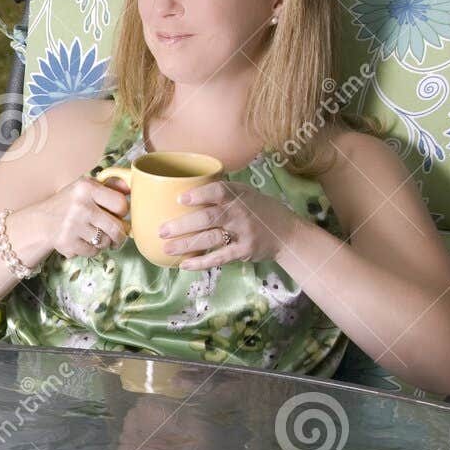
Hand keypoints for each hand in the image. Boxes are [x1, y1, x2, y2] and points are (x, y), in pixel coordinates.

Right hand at [29, 175, 130, 259]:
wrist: (41, 221)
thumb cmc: (69, 203)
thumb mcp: (86, 188)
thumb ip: (109, 186)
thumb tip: (131, 187)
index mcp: (86, 187)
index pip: (121, 204)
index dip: (123, 212)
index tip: (118, 214)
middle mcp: (80, 205)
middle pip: (117, 228)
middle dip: (120, 236)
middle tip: (117, 236)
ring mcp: (73, 225)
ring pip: (105, 242)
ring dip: (104, 243)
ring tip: (96, 237)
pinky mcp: (67, 242)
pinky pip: (92, 252)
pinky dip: (91, 250)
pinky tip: (84, 242)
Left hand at [157, 179, 305, 270]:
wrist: (287, 233)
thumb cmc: (258, 209)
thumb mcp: (245, 193)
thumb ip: (222, 191)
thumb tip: (186, 185)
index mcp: (239, 195)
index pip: (219, 191)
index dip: (200, 194)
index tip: (180, 199)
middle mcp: (241, 213)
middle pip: (209, 218)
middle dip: (183, 225)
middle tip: (162, 230)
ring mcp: (243, 233)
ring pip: (210, 238)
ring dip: (186, 244)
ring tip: (166, 248)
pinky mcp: (244, 251)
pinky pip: (219, 257)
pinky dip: (201, 262)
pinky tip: (184, 264)